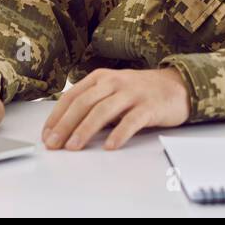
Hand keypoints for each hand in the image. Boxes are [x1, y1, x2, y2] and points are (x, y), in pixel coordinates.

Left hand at [41, 67, 190, 150]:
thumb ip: (92, 103)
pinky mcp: (150, 106)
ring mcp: (132, 93)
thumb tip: (66, 128)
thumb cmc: (141, 92)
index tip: (46, 135)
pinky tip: (109, 146)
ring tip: (74, 147)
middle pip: (84, 103)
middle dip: (65, 125)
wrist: (177, 86)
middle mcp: (114, 82)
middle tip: (54, 144)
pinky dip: (118, 134)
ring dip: (85, 130)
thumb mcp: (113, 90)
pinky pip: (131, 121)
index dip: (56, 116)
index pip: (71, 96)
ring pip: (103, 111)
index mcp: (101, 78)